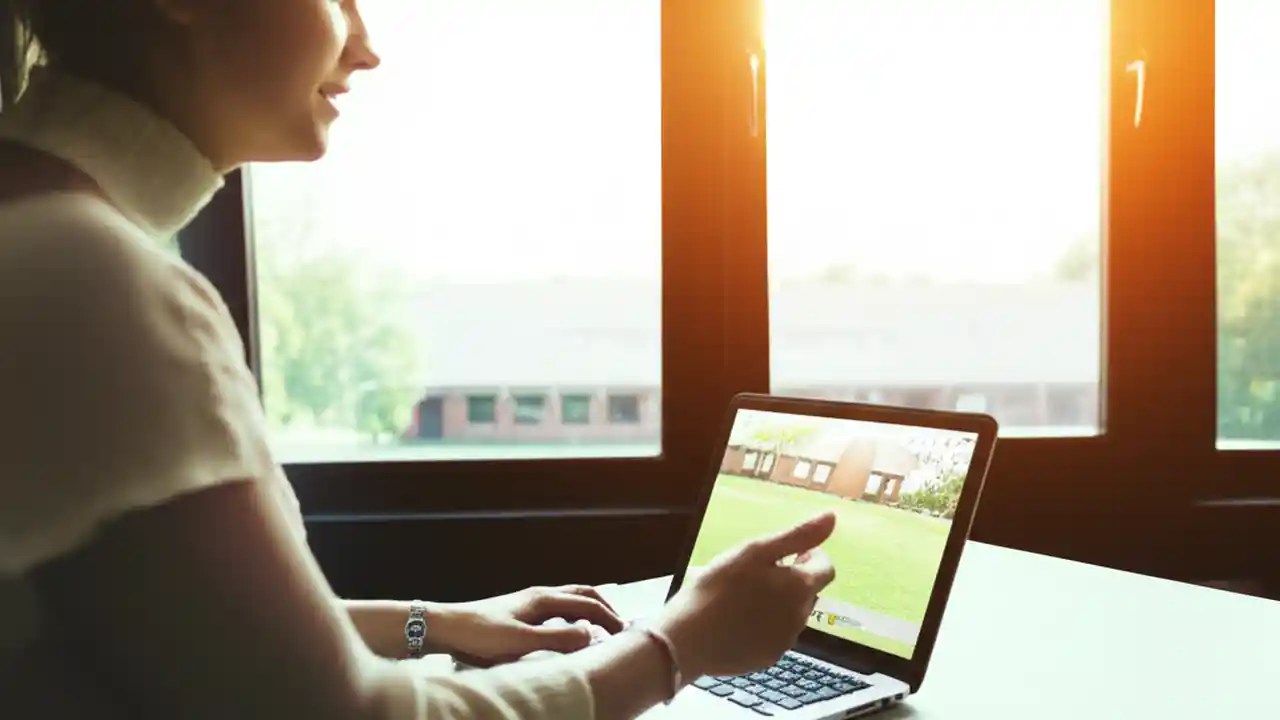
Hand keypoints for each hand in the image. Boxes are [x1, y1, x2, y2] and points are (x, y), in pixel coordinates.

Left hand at [426, 585, 624, 664]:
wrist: (447, 626)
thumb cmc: (481, 634)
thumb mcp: (521, 642)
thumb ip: (556, 640)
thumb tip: (589, 635)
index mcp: (544, 599)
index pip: (589, 605)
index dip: (610, 619)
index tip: (625, 635)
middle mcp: (540, 595)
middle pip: (583, 594)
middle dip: (605, 608)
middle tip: (620, 627)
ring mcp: (530, 602)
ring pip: (570, 600)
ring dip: (590, 611)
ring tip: (601, 628)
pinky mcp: (521, 611)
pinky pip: (557, 609)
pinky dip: (573, 617)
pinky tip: (568, 632)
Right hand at [654, 513, 836, 679]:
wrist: (689, 638)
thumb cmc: (718, 587)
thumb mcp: (755, 551)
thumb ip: (797, 535)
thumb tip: (832, 517)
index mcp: (800, 588)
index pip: (826, 568)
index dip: (810, 555)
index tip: (786, 552)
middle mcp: (801, 618)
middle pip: (809, 592)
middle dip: (792, 579)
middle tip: (757, 572)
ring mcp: (785, 641)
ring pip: (792, 614)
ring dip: (780, 602)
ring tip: (745, 595)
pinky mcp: (767, 657)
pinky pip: (776, 635)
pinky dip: (765, 624)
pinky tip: (738, 619)